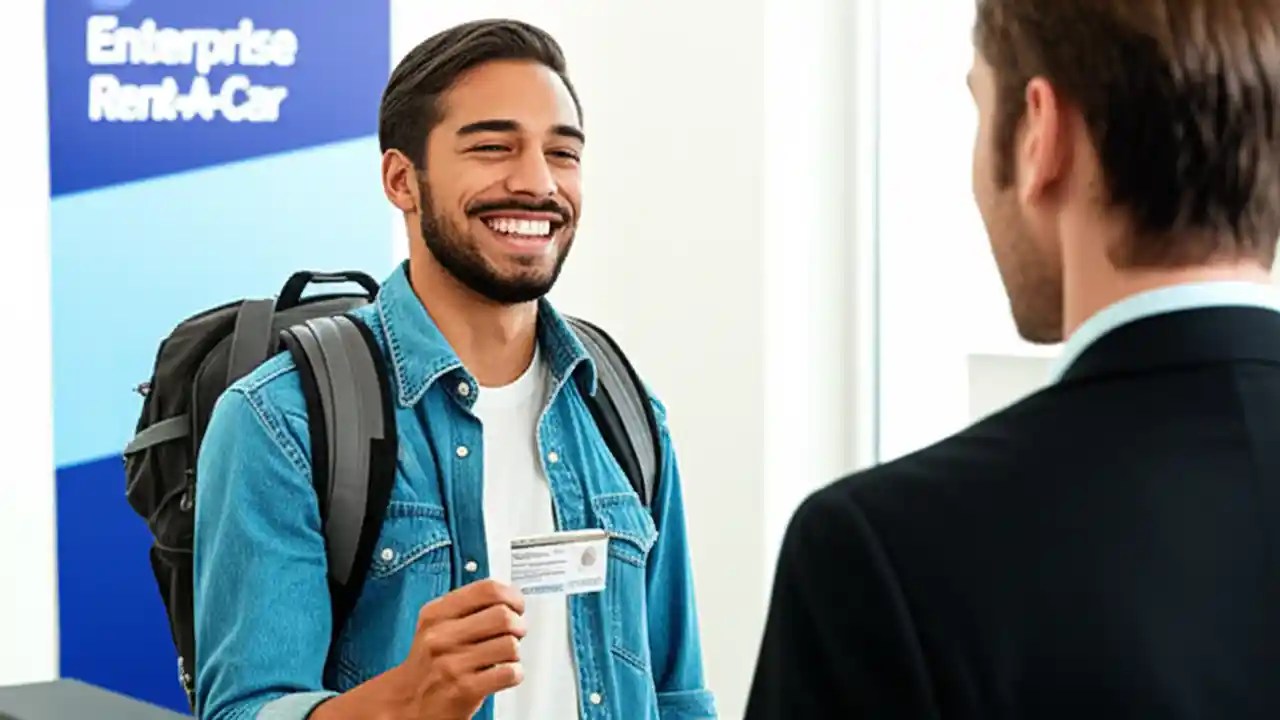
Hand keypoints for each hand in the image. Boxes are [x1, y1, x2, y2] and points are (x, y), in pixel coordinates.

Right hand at [400, 579, 526, 718]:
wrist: (406, 704)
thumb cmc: (428, 664)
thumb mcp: (435, 626)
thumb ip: (467, 608)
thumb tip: (508, 596)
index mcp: (436, 614)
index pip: (486, 590)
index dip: (511, 596)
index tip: (516, 605)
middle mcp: (442, 636)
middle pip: (503, 616)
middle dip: (518, 625)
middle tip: (515, 633)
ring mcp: (452, 663)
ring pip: (510, 645)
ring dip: (515, 652)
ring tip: (504, 657)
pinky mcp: (465, 689)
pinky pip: (509, 673)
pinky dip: (514, 674)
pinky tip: (502, 674)